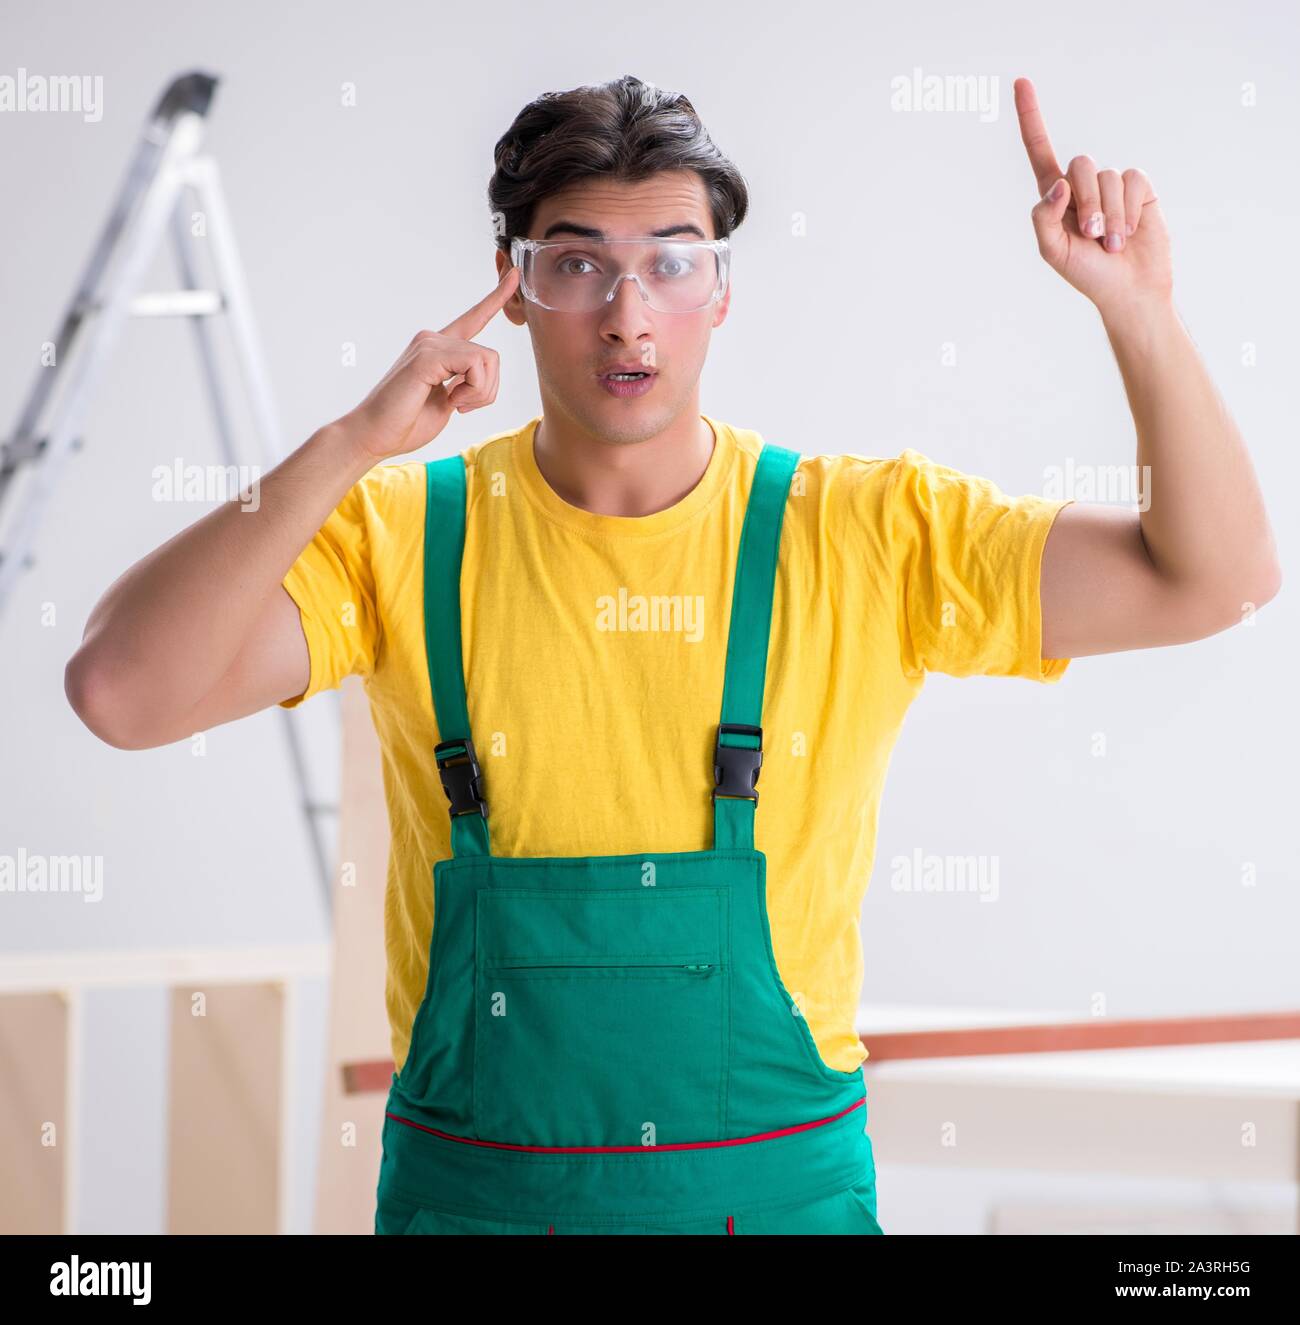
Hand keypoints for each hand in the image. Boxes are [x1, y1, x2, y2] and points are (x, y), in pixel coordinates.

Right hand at [336, 265, 519, 461]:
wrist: (373, 435)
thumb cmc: (406, 423)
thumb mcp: (445, 402)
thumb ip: (463, 385)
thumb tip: (480, 378)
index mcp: (438, 349)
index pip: (472, 318)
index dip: (495, 299)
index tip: (513, 276)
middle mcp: (433, 339)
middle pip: (491, 355)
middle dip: (488, 391)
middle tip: (461, 407)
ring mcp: (429, 344)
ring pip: (486, 359)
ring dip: (480, 393)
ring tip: (453, 404)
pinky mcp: (427, 356)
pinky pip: (475, 364)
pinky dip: (473, 390)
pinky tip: (451, 401)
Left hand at [1015, 77, 1172, 315]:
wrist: (1128, 290)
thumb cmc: (1087, 274)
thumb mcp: (1053, 251)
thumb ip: (1043, 217)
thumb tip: (1058, 184)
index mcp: (1054, 198)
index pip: (1040, 151)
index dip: (1031, 118)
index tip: (1021, 83)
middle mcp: (1082, 186)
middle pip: (1080, 165)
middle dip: (1086, 203)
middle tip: (1092, 236)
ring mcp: (1111, 185)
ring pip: (1107, 176)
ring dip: (1109, 215)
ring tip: (1111, 242)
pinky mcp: (1139, 188)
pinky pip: (1132, 180)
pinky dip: (1128, 210)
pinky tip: (1129, 232)